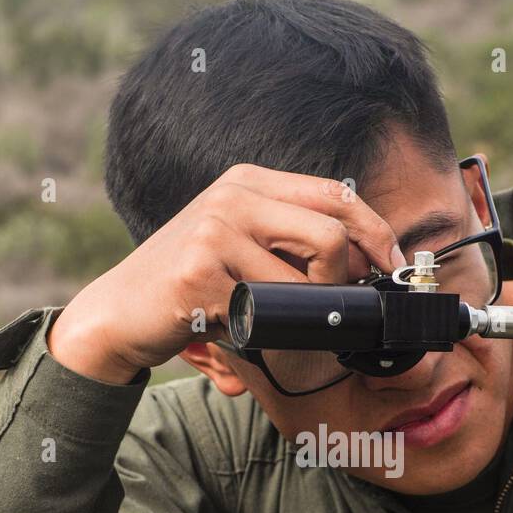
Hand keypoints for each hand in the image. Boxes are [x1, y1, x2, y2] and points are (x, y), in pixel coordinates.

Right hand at [47, 164, 405, 383]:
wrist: (118, 312)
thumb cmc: (189, 285)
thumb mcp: (240, 244)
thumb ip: (291, 240)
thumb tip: (365, 261)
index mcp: (249, 180)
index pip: (336, 194)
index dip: (376, 233)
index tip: (395, 267)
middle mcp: (234, 195)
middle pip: (331, 235)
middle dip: (343, 282)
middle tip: (328, 307)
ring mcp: (215, 230)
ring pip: (303, 282)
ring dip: (299, 316)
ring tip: (265, 319)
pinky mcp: (202, 272)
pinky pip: (267, 311)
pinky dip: (262, 332)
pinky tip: (230, 326)